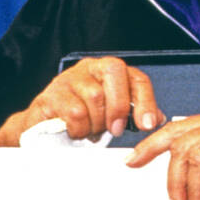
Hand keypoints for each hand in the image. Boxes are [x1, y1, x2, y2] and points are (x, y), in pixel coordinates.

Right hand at [0, 56, 163, 147]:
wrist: (42, 127)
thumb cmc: (81, 117)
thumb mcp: (111, 113)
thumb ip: (133, 112)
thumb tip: (158, 118)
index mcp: (110, 71)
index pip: (137, 78)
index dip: (146, 102)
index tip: (148, 124)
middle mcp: (91, 68)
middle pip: (115, 75)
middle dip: (119, 107)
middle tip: (115, 130)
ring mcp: (69, 78)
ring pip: (95, 96)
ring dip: (96, 122)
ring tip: (91, 130)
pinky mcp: (51, 94)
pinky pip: (74, 112)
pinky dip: (80, 128)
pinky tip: (76, 131)